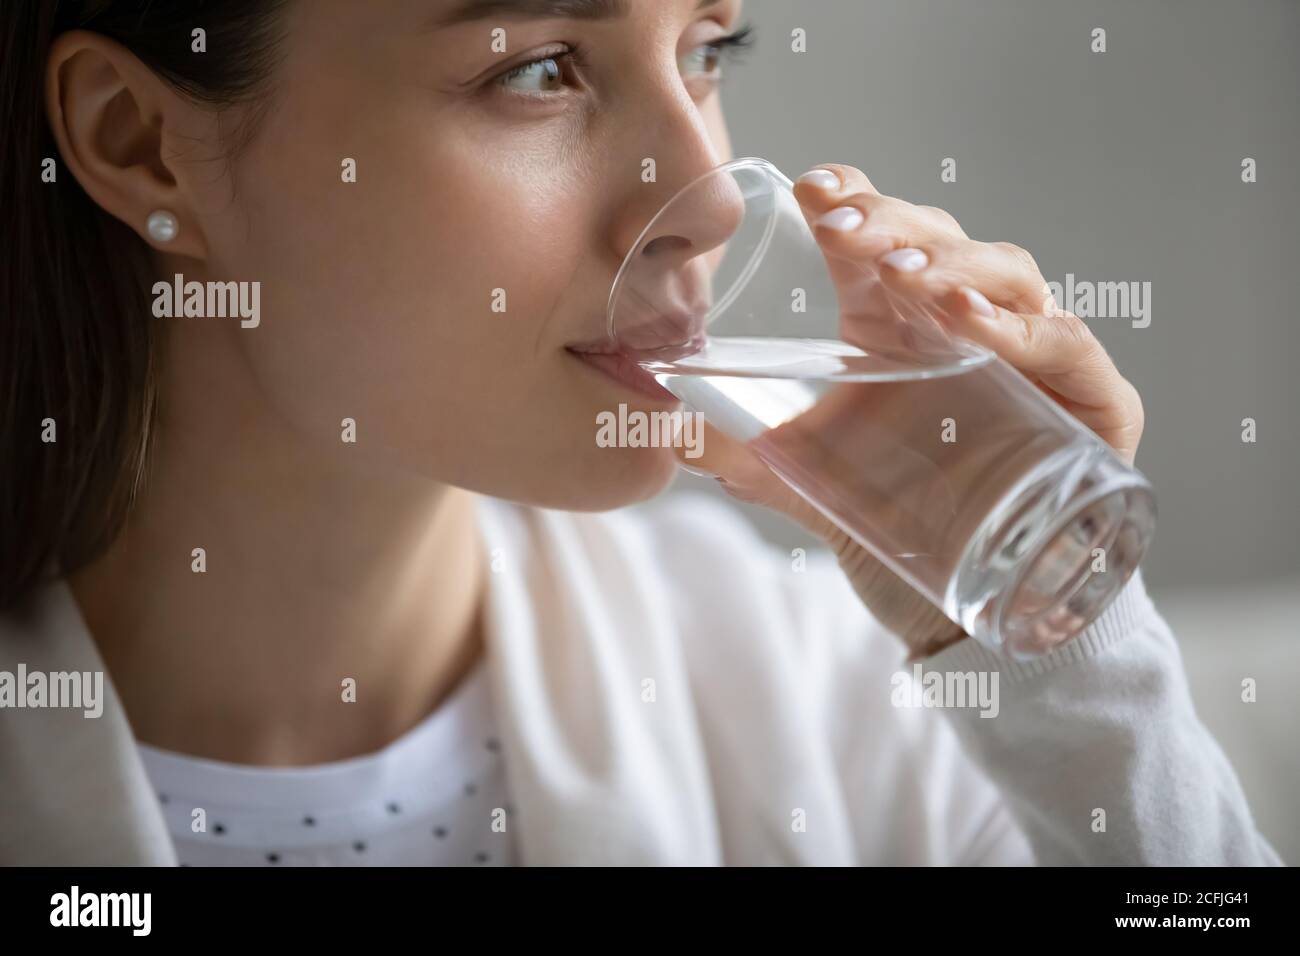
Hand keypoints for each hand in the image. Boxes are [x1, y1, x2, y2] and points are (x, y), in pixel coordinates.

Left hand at [677, 163, 1145, 657]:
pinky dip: (1020, 327)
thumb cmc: (893, 532)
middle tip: (843, 224)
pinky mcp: (1092, 406)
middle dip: (894, 223)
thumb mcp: (810, 478)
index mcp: (899, 328)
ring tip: (896, 273)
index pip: (882, 238)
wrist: (955, 616)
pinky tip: (965, 320)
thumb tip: (658, 422)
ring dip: (950, 264)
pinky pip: (1067, 346)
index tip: (810, 188)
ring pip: (1006, 275)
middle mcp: (970, 330)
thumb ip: (743, 449)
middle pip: (942, 244)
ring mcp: (1035, 360)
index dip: (854, 200)